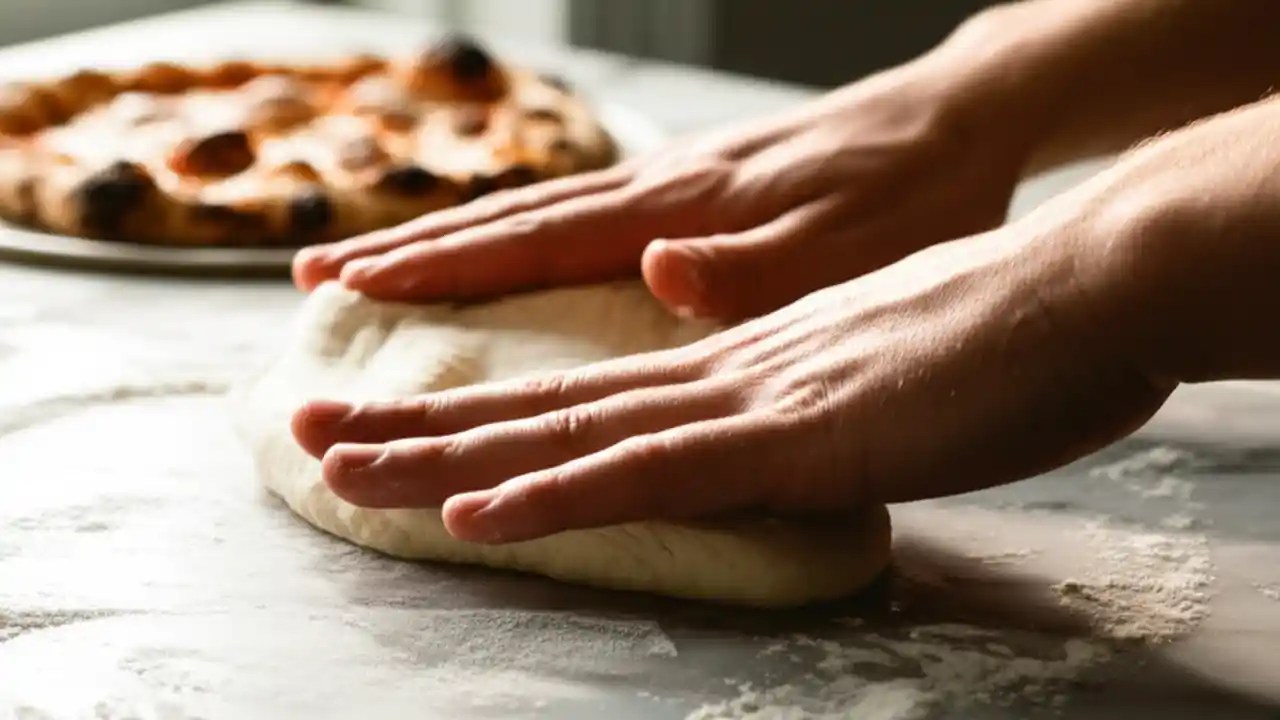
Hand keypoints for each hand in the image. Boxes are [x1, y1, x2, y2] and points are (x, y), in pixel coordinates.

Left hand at [291, 213, 1173, 543]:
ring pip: (567, 432)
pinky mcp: (793, 437)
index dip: (477, 409)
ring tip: (336, 466)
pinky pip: (651, 474)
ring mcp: (747, 401)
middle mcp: (715, 371)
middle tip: (309, 435)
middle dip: (416, 423)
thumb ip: (798, 402)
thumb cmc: (996, 338)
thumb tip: (751, 429)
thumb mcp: (874, 376)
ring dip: (444, 453)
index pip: (578, 393)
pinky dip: (555, 495)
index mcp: (732, 363)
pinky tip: (472, 513)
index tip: (389, 423)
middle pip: (540, 404)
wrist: (1084, 285)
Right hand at [292, 62, 1028, 321]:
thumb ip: (749, 266)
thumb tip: (648, 271)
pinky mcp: (698, 184)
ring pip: (537, 211)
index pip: (532, 241)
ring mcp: (673, 179)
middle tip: (317, 281)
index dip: (438, 270)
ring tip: (378, 266)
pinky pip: (579, 211)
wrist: (958, 117)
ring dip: (450, 240)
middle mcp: (658, 187)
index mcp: (679, 210)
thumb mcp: (848, 246)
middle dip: (409, 252)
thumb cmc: (911, 197)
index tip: (349, 290)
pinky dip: (517, 232)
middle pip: (509, 218)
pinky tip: (504, 250)